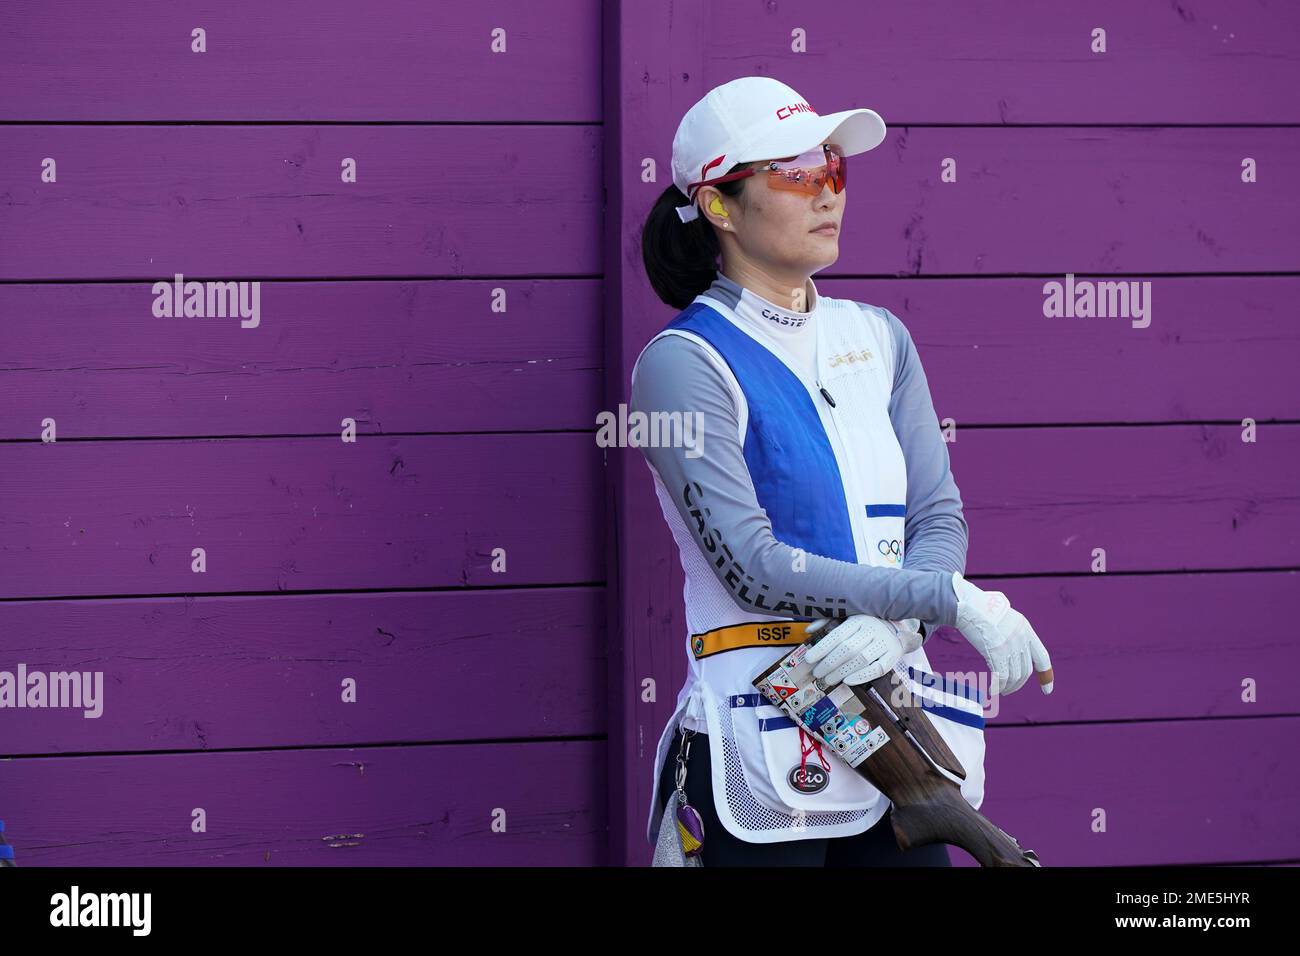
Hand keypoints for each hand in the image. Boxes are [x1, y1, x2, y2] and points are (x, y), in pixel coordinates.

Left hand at [803, 615, 918, 688]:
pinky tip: (847, 681)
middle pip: (848, 649)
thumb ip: (827, 622)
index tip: (809, 659)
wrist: (896, 630)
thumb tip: (808, 630)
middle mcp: (872, 629)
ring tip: (828, 679)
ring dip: (842, 672)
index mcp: (858, 619)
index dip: (822, 648)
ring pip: (861, 659)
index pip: (837, 635)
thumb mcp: (847, 618)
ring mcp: (884, 642)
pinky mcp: (893, 655)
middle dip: (829, 663)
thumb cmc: (865, 627)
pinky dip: (862, 677)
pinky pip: (878, 668)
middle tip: (817, 673)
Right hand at [951, 572, 1052, 694]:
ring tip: (1000, 691)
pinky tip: (992, 690)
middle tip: (1008, 690)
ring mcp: (1010, 645)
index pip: (1042, 657)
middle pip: (1025, 670)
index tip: (1047, 690)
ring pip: (1014, 676)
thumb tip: (1009, 653)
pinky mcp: (997, 651)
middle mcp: (1021, 638)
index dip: (1046, 675)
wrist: (966, 604)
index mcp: (1026, 628)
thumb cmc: (978, 610)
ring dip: (1007, 687)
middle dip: (1018, 684)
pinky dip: (998, 687)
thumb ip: (1011, 634)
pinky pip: (1001, 677)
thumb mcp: (1003, 619)